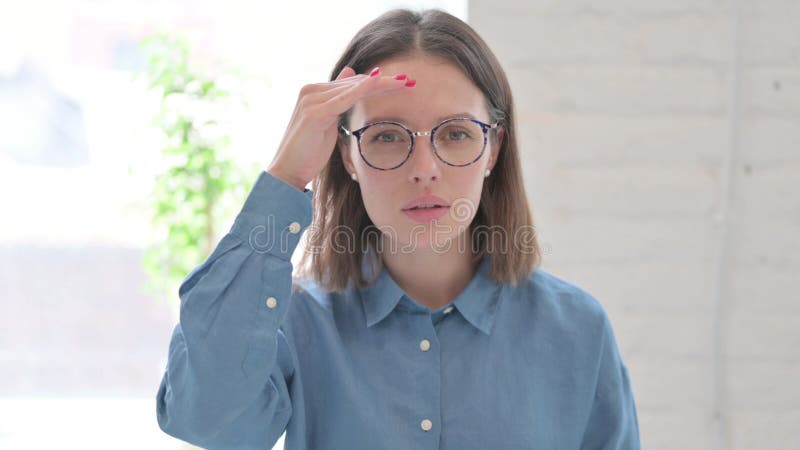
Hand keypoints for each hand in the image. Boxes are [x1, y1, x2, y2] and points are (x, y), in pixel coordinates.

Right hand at [266, 66, 414, 190]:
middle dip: (384, 81)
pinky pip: (345, 97)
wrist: (287, 171)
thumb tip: (349, 72)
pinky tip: (381, 83)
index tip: (401, 83)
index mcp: (314, 92)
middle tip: (410, 80)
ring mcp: (311, 99)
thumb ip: (338, 101)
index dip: (377, 82)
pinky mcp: (315, 111)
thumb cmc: (308, 153)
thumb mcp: (328, 124)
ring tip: (404, 82)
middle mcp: (311, 90)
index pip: (352, 83)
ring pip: (354, 87)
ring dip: (381, 83)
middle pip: (355, 81)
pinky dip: (364, 89)